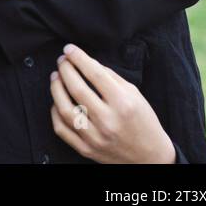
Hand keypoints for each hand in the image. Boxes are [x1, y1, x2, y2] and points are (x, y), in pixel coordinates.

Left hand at [49, 44, 176, 163]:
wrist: (150, 157)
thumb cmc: (143, 122)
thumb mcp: (135, 95)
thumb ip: (112, 78)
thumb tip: (88, 62)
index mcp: (123, 104)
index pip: (95, 74)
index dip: (79, 58)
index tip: (69, 49)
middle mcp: (108, 121)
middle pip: (77, 89)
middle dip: (65, 69)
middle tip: (62, 60)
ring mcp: (96, 137)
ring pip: (64, 109)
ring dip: (55, 88)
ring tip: (55, 76)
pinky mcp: (86, 149)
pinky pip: (62, 129)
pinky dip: (55, 113)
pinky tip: (57, 102)